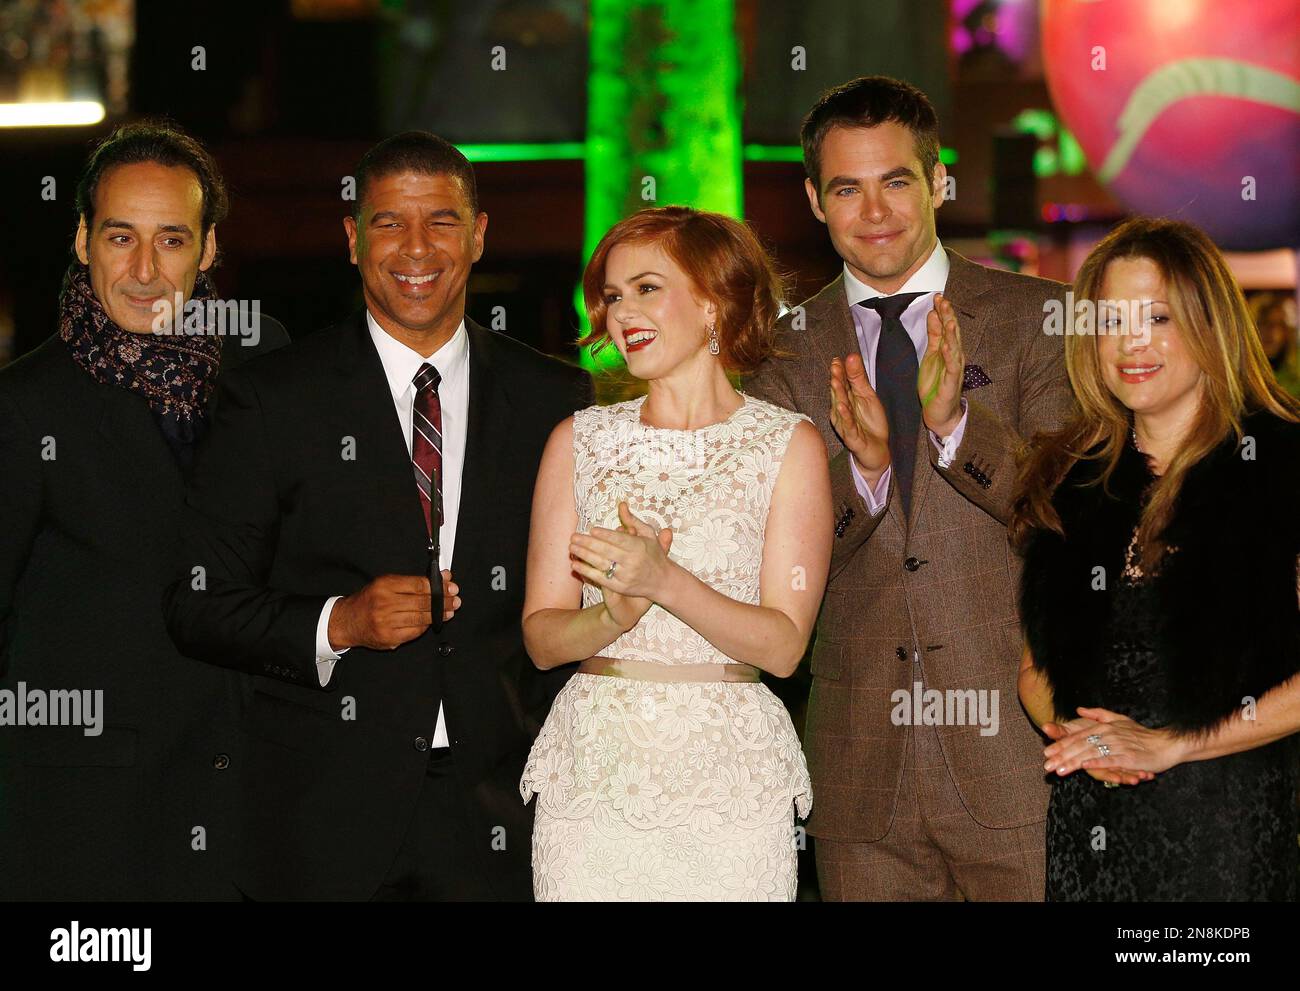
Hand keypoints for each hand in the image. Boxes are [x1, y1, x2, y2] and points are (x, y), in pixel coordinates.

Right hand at [329, 572, 457, 650]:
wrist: (348, 621)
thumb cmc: (369, 601)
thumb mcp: (386, 584)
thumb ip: (413, 582)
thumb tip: (442, 577)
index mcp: (384, 586)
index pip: (418, 585)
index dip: (438, 586)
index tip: (450, 586)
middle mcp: (384, 604)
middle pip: (422, 602)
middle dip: (443, 601)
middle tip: (455, 600)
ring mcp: (386, 623)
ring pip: (420, 618)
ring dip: (438, 615)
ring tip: (449, 611)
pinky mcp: (389, 638)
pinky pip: (414, 632)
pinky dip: (425, 626)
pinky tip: (432, 621)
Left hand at [569, 501, 673, 630]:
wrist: (662, 581)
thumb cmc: (654, 555)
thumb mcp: (648, 535)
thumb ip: (633, 520)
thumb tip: (621, 504)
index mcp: (639, 547)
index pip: (618, 539)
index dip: (604, 534)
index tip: (592, 529)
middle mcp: (632, 561)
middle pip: (606, 551)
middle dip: (588, 543)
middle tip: (573, 537)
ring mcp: (625, 575)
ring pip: (600, 564)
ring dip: (584, 555)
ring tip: (572, 548)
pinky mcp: (620, 587)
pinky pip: (600, 578)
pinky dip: (586, 571)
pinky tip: (575, 564)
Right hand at [829, 353, 889, 483]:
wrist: (877, 450)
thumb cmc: (870, 423)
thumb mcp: (868, 396)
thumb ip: (859, 378)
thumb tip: (851, 356)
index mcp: (845, 399)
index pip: (842, 383)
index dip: (840, 371)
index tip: (837, 359)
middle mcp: (841, 411)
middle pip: (839, 393)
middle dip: (837, 379)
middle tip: (835, 366)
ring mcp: (845, 424)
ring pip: (840, 408)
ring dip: (838, 395)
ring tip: (835, 382)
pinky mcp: (851, 437)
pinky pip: (847, 426)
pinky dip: (844, 416)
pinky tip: (841, 407)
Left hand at [918, 293, 964, 436]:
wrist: (940, 413)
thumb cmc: (937, 385)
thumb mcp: (931, 355)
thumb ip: (934, 335)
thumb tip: (933, 314)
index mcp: (948, 350)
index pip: (947, 327)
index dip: (943, 312)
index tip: (937, 296)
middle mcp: (954, 357)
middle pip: (953, 334)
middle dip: (948, 317)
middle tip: (943, 300)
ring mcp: (954, 370)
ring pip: (955, 349)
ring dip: (952, 334)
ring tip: (948, 320)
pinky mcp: (952, 384)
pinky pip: (952, 369)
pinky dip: (949, 358)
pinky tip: (946, 348)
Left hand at [1042, 718, 1153, 786]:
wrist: (1166, 744)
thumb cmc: (1142, 735)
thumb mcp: (1119, 719)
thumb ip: (1098, 713)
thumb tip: (1079, 709)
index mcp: (1104, 726)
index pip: (1077, 737)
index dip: (1061, 745)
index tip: (1046, 753)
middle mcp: (1108, 734)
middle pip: (1080, 746)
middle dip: (1062, 756)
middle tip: (1047, 766)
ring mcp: (1118, 746)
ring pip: (1091, 754)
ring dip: (1074, 762)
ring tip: (1060, 770)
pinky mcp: (1128, 758)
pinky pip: (1110, 760)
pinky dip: (1097, 763)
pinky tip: (1085, 767)